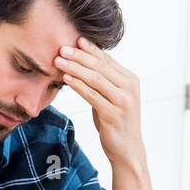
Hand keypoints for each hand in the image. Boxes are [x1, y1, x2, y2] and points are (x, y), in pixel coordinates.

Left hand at [54, 36, 145, 169]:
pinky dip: (78, 86)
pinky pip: (93, 96)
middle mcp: (129, 88)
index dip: (90, 49)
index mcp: (130, 80)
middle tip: (62, 48)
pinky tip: (66, 79)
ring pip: (96, 79)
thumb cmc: (117, 122)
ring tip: (59, 61)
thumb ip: (103, 81)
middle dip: (80, 56)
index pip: (107, 60)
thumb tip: (84, 62)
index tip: (74, 40)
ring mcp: (123, 101)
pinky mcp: (114, 114)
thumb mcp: (111, 97)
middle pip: (100, 66)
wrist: (128, 150)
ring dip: (75, 68)